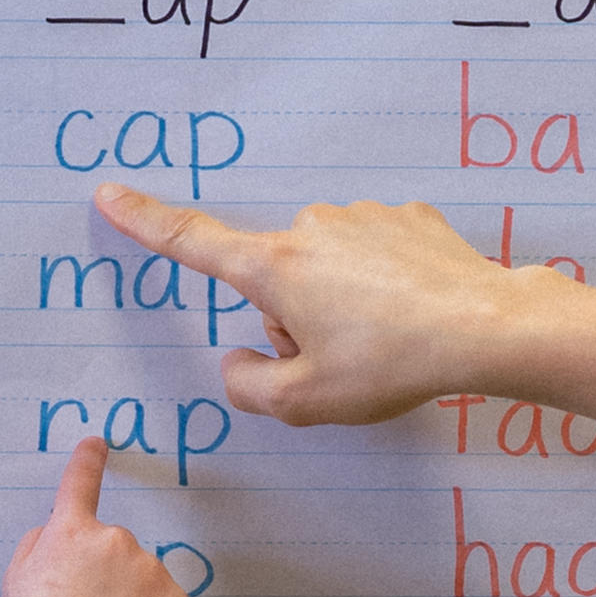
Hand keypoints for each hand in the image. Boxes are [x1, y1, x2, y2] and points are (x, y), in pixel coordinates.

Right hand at [0, 437, 195, 596]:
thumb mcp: (15, 586)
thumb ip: (37, 549)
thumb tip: (55, 535)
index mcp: (71, 533)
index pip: (79, 486)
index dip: (87, 462)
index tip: (98, 443)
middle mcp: (115, 540)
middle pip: (115, 549)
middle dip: (105, 576)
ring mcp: (151, 570)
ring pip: (143, 579)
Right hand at [92, 182, 569, 430]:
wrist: (484, 326)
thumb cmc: (392, 364)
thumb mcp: (304, 401)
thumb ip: (249, 386)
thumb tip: (239, 362)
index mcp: (274, 268)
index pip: (193, 243)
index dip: (146, 223)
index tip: (110, 195)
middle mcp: (310, 228)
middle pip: (275, 282)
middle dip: (295, 320)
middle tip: (342, 358)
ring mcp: (361, 216)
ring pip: (327, 269)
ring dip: (342, 303)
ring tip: (386, 339)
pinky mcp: (405, 217)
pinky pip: (373, 256)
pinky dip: (383, 286)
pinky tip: (412, 312)